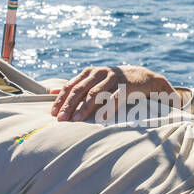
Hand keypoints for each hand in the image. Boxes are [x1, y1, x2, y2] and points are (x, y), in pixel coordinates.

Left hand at [51, 65, 172, 121]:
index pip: (71, 86)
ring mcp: (113, 78)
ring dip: (85, 108)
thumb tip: (52, 92)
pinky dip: (107, 109)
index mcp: (90, 72)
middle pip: (80, 90)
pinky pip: (115, 98)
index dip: (61, 99)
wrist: (142, 77)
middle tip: (62, 119)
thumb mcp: (93, 81)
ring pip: (95, 93)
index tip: (54, 113)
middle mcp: (100, 73)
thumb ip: (75, 86)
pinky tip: (101, 119)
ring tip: (77, 120)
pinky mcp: (126, 85)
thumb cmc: (113, 82)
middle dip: (70, 105)